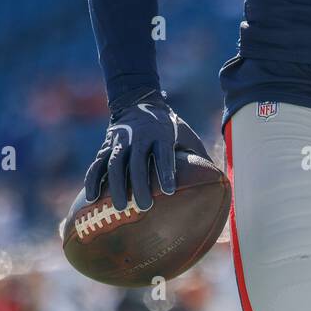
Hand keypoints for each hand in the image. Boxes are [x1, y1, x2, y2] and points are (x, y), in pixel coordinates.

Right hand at [83, 90, 209, 210]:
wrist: (138, 102)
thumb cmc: (169, 127)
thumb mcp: (185, 134)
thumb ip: (197, 155)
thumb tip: (219, 181)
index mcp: (161, 133)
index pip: (163, 153)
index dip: (165, 171)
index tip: (168, 190)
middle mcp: (139, 136)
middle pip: (138, 161)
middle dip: (140, 184)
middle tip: (144, 206)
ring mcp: (120, 141)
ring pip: (115, 163)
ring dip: (116, 185)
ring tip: (120, 207)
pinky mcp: (106, 146)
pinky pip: (97, 164)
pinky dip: (93, 180)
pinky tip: (92, 198)